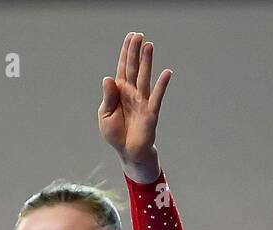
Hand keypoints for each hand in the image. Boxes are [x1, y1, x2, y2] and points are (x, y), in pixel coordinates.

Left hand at [98, 32, 170, 164]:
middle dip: (135, 52)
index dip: (126, 52)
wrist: (128, 152)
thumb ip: (108, 97)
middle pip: (134, 68)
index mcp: (119, 92)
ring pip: (144, 78)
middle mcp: (132, 93)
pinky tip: (166, 73)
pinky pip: (156, 97)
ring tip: (149, 46)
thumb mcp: (106, 115)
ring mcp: (142, 101)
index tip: (130, 37)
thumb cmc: (116, 133)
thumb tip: (108, 78)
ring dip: (147, 62)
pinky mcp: (150, 113)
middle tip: (139, 35)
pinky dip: (161, 85)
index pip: (123, 68)